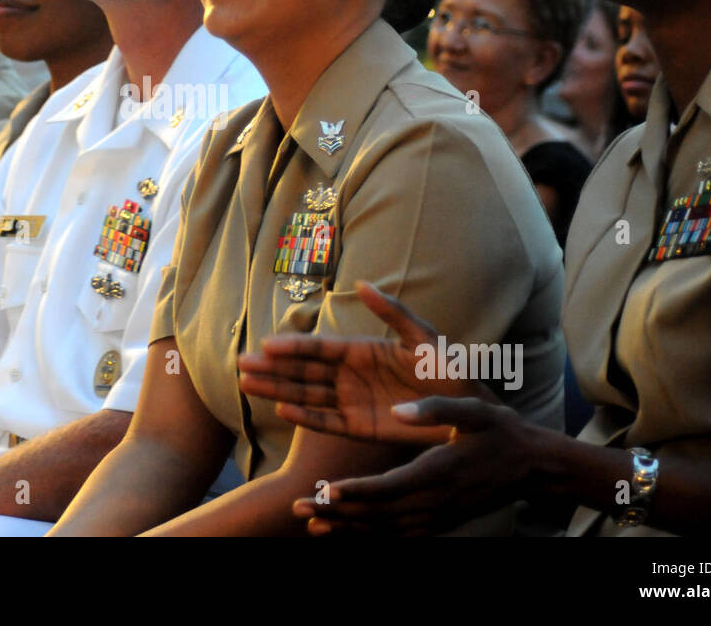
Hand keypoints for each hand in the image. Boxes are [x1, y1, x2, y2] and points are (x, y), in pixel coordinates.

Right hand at [238, 280, 495, 443]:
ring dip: (279, 390)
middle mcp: (351, 376)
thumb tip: (361, 283)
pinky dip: (306, 418)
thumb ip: (393, 312)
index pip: (319, 348)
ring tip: (248, 385)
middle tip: (242, 366)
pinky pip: (327, 422)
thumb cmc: (450, 372)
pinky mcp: (360, 428)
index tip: (266, 345)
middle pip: (305, 371)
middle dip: (274, 369)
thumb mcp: (424, 337)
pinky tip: (283, 411)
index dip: (293, 347)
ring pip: (307, 395)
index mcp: (363, 351)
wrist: (468, 414)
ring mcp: (353, 402)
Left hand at [293, 396, 545, 535]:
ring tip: (312, 523)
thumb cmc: (501, 432)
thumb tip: (399, 411)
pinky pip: (397, 535)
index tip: (324, 490)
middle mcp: (435, 501)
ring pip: (384, 530)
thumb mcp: (474, 411)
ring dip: (347, 527)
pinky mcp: (438, 523)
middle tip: (300, 508)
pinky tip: (344, 530)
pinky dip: (368, 534)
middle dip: (338, 512)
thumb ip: (436, 408)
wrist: (531, 467)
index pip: (389, 488)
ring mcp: (437, 517)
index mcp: (439, 472)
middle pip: (378, 514)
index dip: (355, 492)